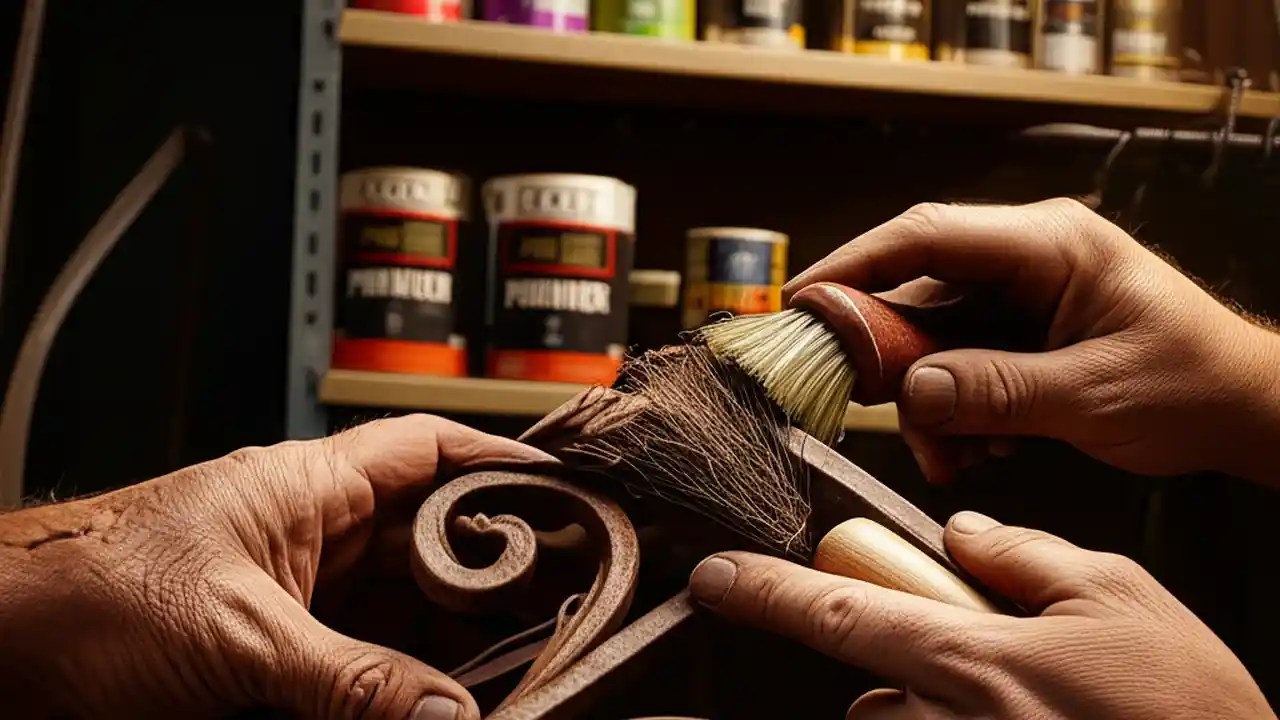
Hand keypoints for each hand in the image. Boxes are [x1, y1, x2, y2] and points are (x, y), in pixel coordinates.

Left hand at [0, 414, 552, 718]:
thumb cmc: (77, 598)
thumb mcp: (233, 637)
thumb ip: (347, 679)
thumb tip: (443, 713)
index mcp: (305, 489)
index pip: (428, 453)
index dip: (503, 465)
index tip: (568, 493)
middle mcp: (313, 538)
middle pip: (435, 542)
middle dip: (495, 575)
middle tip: (561, 608)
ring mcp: (299, 600)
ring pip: (407, 612)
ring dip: (456, 643)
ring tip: (516, 666)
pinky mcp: (278, 658)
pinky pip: (368, 666)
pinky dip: (407, 687)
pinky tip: (442, 703)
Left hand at [688, 512, 1274, 719]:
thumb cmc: (1188, 713)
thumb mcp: (1119, 600)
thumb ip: (1026, 558)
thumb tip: (966, 536)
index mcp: (973, 663)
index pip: (838, 618)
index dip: (766, 594)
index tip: (715, 580)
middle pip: (877, 689)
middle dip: (913, 671)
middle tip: (998, 669)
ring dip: (942, 716)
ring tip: (1033, 714)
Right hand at [783, 198, 1279, 484]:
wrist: (1239, 409)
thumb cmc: (1192, 382)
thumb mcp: (1095, 393)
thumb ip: (1000, 390)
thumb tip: (914, 391)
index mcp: (1049, 243)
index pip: (927, 235)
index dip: (854, 264)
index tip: (801, 301)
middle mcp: (1023, 259)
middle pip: (915, 290)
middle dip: (887, 357)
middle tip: (859, 404)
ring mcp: (1016, 296)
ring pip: (928, 338)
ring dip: (925, 401)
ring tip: (951, 454)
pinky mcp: (1013, 334)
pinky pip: (953, 365)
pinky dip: (951, 412)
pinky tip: (976, 447)